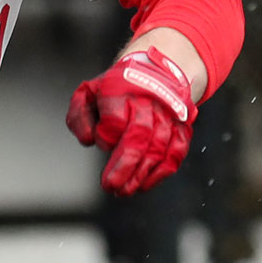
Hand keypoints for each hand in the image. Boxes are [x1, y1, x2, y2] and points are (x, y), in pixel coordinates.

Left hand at [65, 49, 196, 195]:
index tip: (101, 141)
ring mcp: (168, 114)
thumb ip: (79, 117)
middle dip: (124, 166)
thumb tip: (89, 141)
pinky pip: (176, 152)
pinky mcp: (182, 126)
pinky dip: (161, 173)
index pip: (115, 119)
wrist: (155, 71)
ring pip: (159, 147)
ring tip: (124, 191)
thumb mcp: (88, 93)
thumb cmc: (115, 89)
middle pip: (139, 136)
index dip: (106, 136)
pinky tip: (144, 185)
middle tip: (110, 187)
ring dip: (141, 174)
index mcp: (121, 89)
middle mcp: (148, 101)